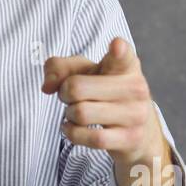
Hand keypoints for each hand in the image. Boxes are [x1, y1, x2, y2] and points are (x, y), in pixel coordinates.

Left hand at [41, 37, 164, 169]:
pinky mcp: (131, 139)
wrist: (138, 128)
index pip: (122, 55)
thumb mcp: (85, 72)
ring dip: (69, 114)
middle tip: (70, 95)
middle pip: (77, 88)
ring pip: (81, 113)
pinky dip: (73, 133)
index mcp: (126, 65)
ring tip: (75, 112)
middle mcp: (136, 87)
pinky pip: (92, 138)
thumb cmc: (105, 92)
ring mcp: (135, 114)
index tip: (116, 46)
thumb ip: (59, 68)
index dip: (118, 49)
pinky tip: (72, 128)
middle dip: (64, 93)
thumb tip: (48, 86)